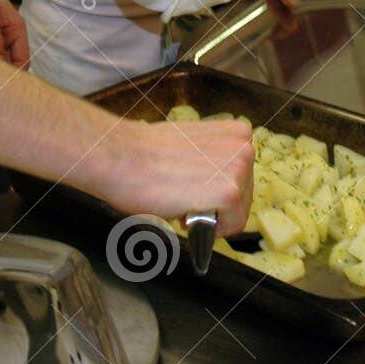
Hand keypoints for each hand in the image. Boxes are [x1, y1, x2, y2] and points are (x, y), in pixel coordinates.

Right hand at [100, 119, 254, 233]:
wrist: (120, 158)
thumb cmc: (145, 154)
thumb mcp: (192, 146)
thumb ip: (213, 159)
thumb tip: (217, 180)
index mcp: (236, 133)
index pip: (242, 177)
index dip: (216, 189)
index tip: (195, 188)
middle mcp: (244, 147)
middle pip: (244, 196)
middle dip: (217, 205)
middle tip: (185, 197)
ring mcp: (239, 169)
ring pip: (238, 212)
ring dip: (212, 216)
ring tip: (183, 201)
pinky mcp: (230, 193)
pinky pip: (232, 225)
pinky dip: (211, 229)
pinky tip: (187, 212)